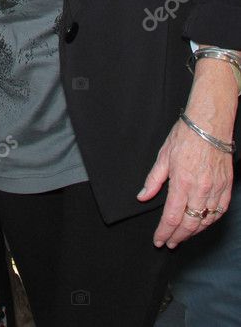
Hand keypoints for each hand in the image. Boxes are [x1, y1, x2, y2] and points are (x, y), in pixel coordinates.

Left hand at [138, 57, 235, 247]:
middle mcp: (200, 190)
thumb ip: (153, 180)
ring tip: (183, 236)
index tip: (158, 240)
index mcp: (182, 182)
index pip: (172, 217)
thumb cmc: (185, 136)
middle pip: (189, 224)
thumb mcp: (163, 156)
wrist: (209, 125)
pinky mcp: (226, 188)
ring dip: (193, 232)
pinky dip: (209, 221)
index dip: (164, 232)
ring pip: (205, 221)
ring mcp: (215, 190)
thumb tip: (142, 196)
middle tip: (170, 242)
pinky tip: (202, 223)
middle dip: (178, 236)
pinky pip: (219, 212)